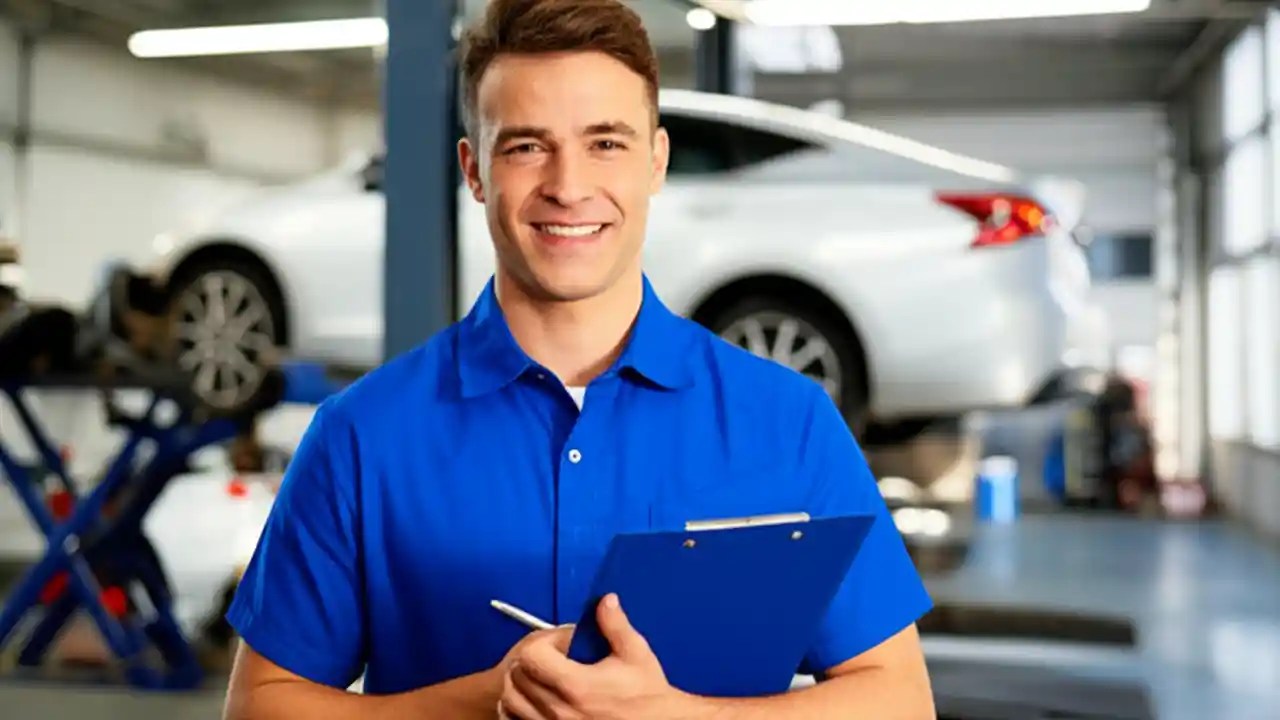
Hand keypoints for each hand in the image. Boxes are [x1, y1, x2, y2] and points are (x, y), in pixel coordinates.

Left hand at [498, 593, 693, 719]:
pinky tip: (537, 701)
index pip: (530, 657)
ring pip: (510, 702)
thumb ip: (615, 624)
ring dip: (519, 685)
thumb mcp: (635, 653)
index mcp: (576, 685)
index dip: (541, 644)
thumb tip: (605, 600)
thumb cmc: (646, 695)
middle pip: (516, 677)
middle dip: (529, 661)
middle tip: (549, 658)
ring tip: (540, 679)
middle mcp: (559, 710)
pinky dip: (518, 709)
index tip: (557, 646)